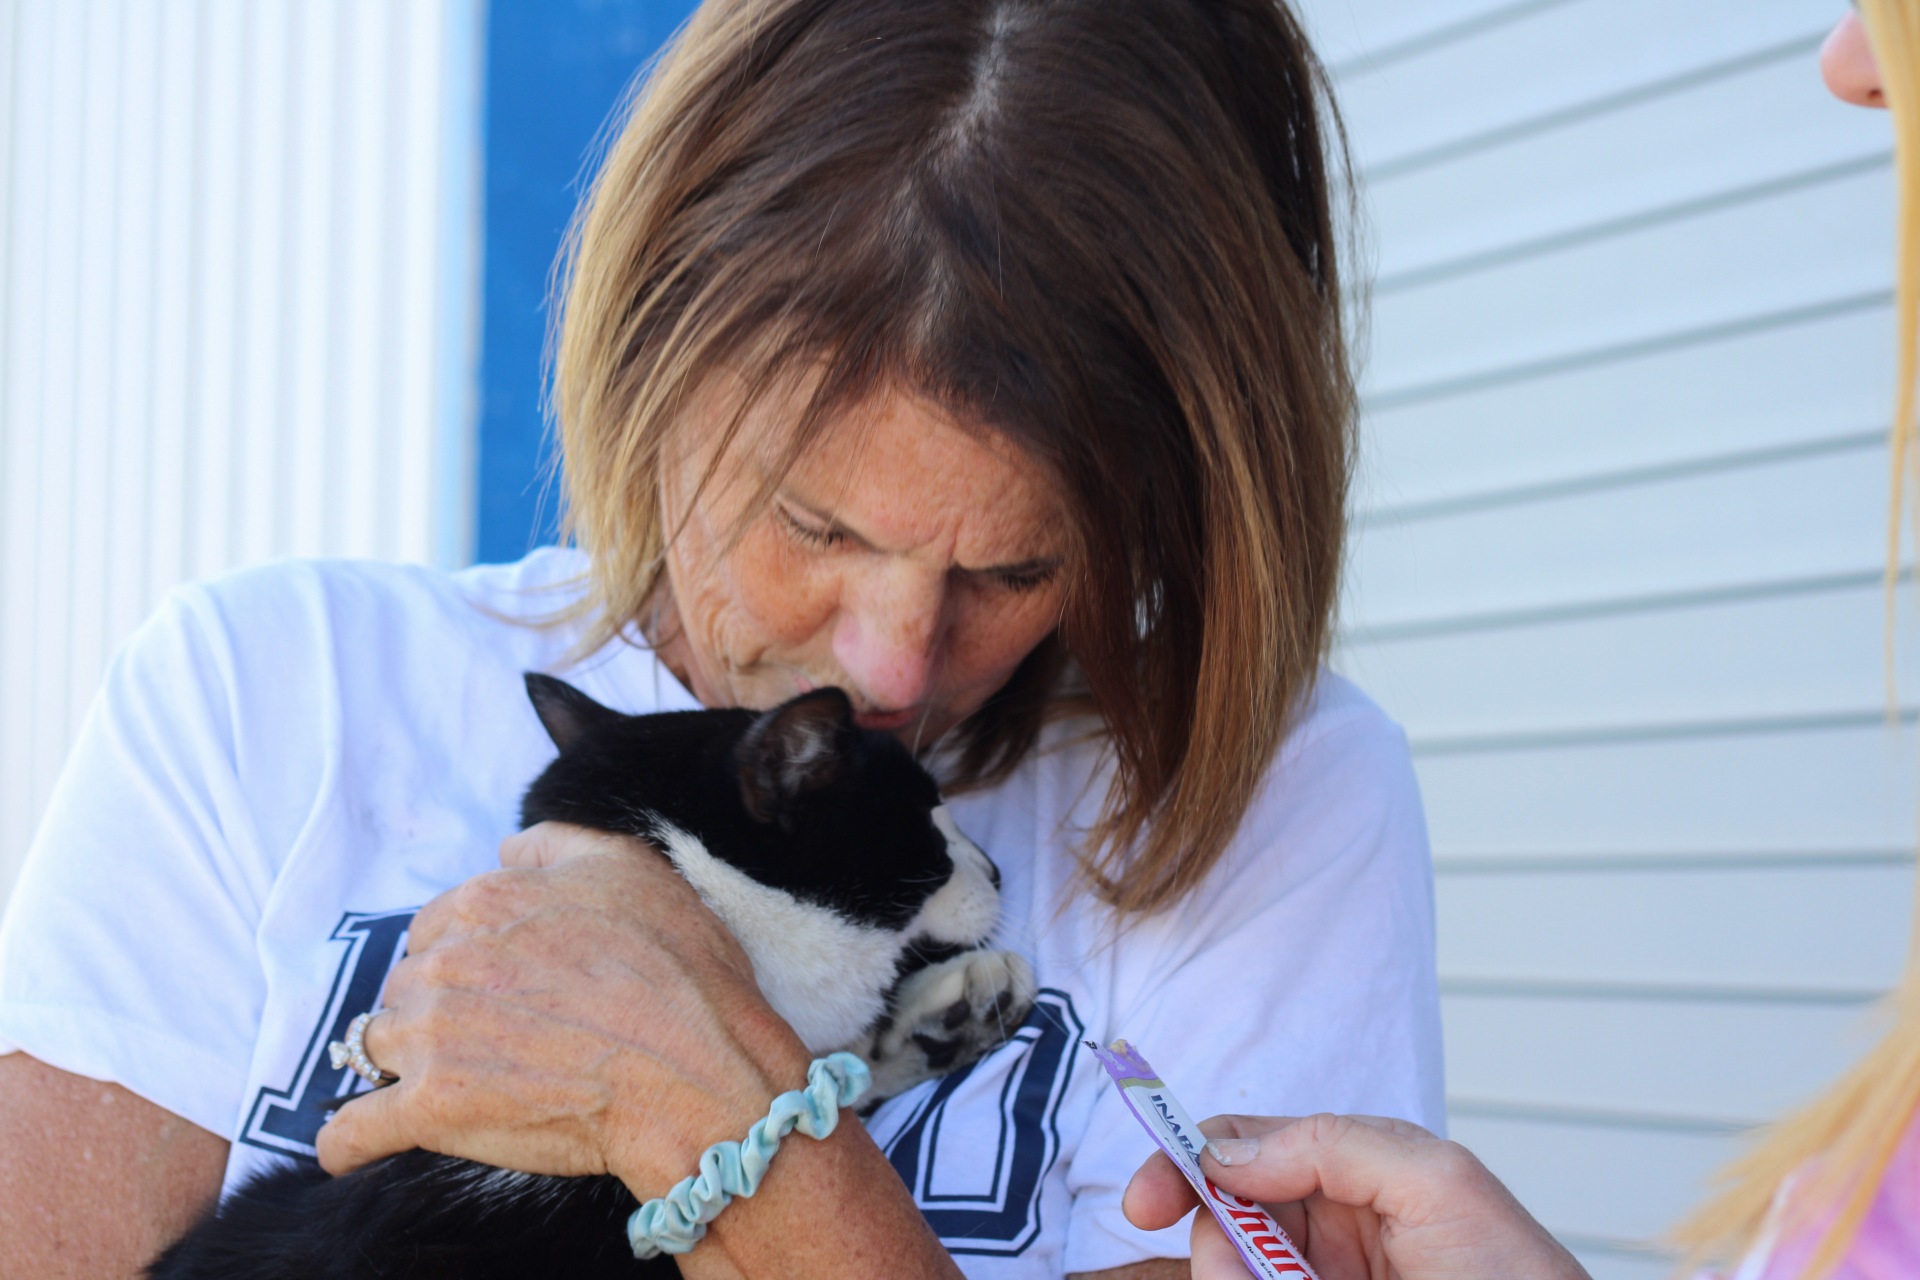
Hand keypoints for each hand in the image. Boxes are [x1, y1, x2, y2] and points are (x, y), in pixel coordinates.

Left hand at [315, 822, 811, 1197]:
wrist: (695, 1070)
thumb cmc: (676, 973)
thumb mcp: (630, 870)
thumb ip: (556, 844)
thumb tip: (506, 847)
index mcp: (486, 902)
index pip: (437, 926)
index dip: (467, 956)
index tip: (498, 984)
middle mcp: (446, 962)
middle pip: (406, 985)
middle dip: (435, 1008)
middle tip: (488, 1037)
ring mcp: (432, 1037)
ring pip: (378, 1048)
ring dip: (401, 1066)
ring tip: (444, 1087)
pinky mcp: (430, 1110)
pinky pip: (354, 1132)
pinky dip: (349, 1142)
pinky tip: (354, 1150)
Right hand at [1122, 1114, 1590, 1279]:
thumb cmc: (1520, 1277)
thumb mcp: (1438, 1181)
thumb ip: (1333, 1144)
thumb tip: (1226, 1152)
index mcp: (1346, 1173)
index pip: (1239, 1149)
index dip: (1182, 1162)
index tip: (1143, 1201)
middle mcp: (1322, 1229)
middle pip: (1220, 1218)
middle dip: (1214, 1240)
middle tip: (1238, 1271)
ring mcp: (1318, 1276)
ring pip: (1232, 1267)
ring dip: (1237, 1274)